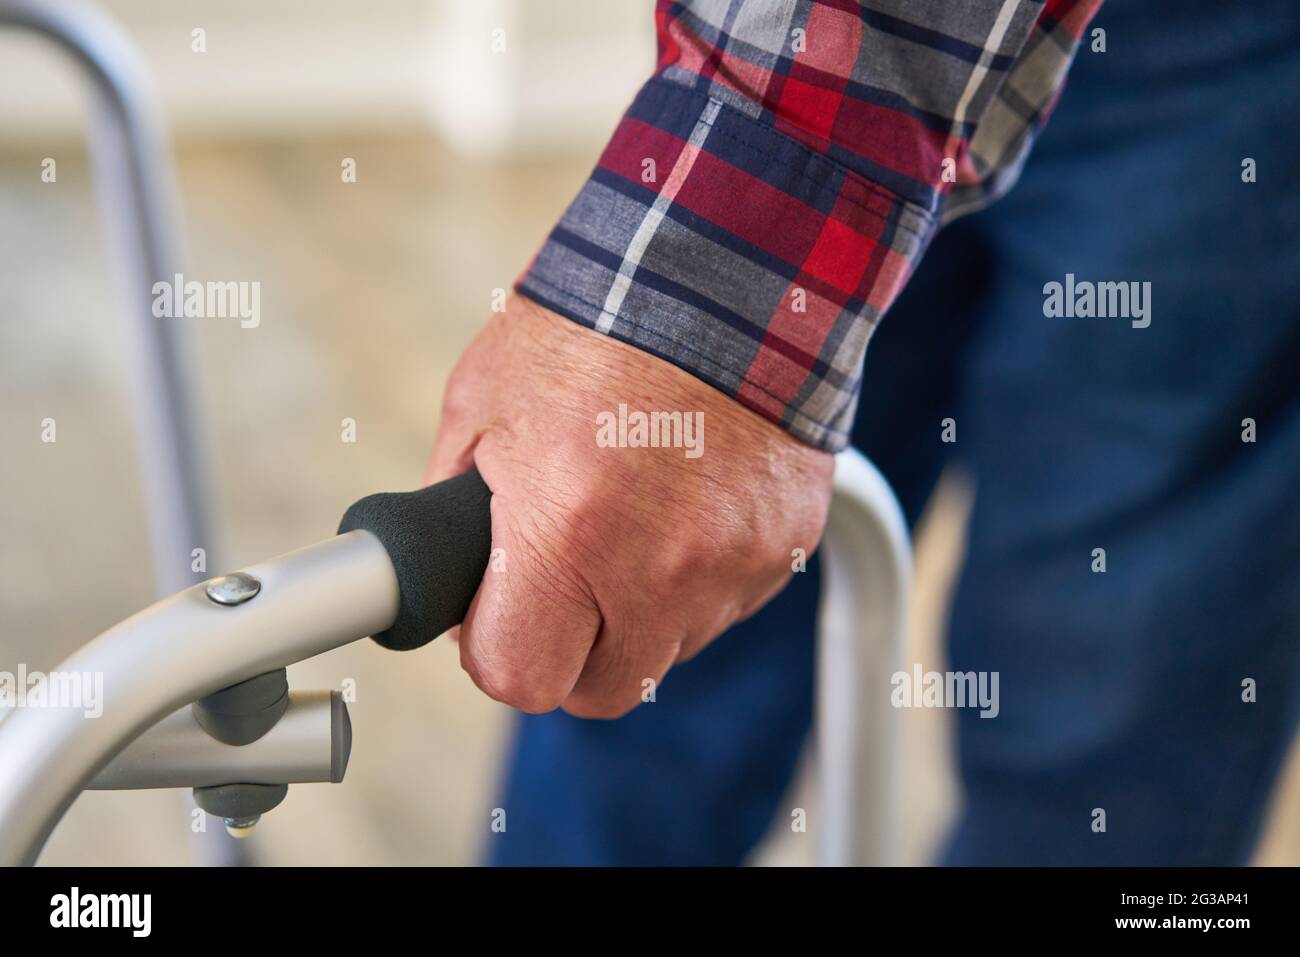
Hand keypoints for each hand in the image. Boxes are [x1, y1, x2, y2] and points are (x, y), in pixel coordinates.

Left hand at [427, 296, 832, 717]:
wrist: (728, 263)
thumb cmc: (597, 319)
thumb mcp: (483, 400)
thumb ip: (453, 506)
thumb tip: (446, 577)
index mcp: (568, 532)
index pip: (518, 678)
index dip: (493, 649)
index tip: (494, 612)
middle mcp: (660, 568)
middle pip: (600, 689)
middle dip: (569, 647)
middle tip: (560, 576)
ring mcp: (734, 564)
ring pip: (669, 650)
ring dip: (638, 609)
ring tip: (631, 509)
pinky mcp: (786, 546)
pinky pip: (727, 601)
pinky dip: (699, 573)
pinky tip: (687, 495)